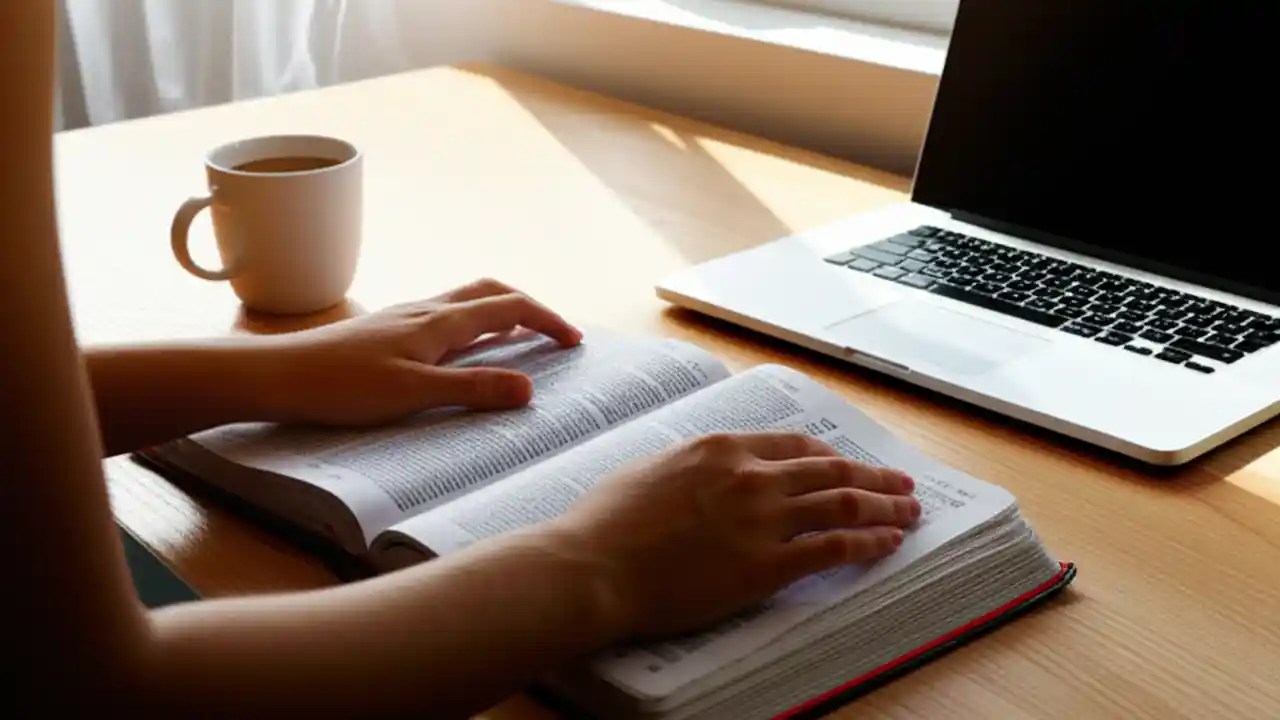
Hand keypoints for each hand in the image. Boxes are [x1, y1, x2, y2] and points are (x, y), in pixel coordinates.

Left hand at [258, 278, 581, 425]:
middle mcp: (426, 310)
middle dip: (528, 307)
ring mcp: (404, 317)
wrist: (276, 376)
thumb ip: (472, 390)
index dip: (547, 319)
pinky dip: (470, 324)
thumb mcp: (413, 394)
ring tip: (516, 339)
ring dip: (498, 311)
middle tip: (552, 333)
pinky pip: (443, 316)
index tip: (574, 341)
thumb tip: (530, 388)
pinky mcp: (385, 331)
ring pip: (465, 300)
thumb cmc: (340, 386)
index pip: (509, 307)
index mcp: (440, 322)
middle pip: (490, 292)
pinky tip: (459, 351)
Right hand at [548, 432, 919, 642]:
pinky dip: (869, 542)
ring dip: (885, 505)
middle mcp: (750, 475)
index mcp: (721, 449)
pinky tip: (888, 541)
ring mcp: (762, 519)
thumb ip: (689, 468)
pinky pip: (834, 547)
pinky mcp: (766, 564)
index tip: (845, 461)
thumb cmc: (606, 523)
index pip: (793, 445)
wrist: (594, 565)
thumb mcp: (648, 471)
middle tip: (900, 482)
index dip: (828, 455)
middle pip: (829, 469)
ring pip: (843, 502)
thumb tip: (701, 474)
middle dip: (872, 475)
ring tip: (909, 510)